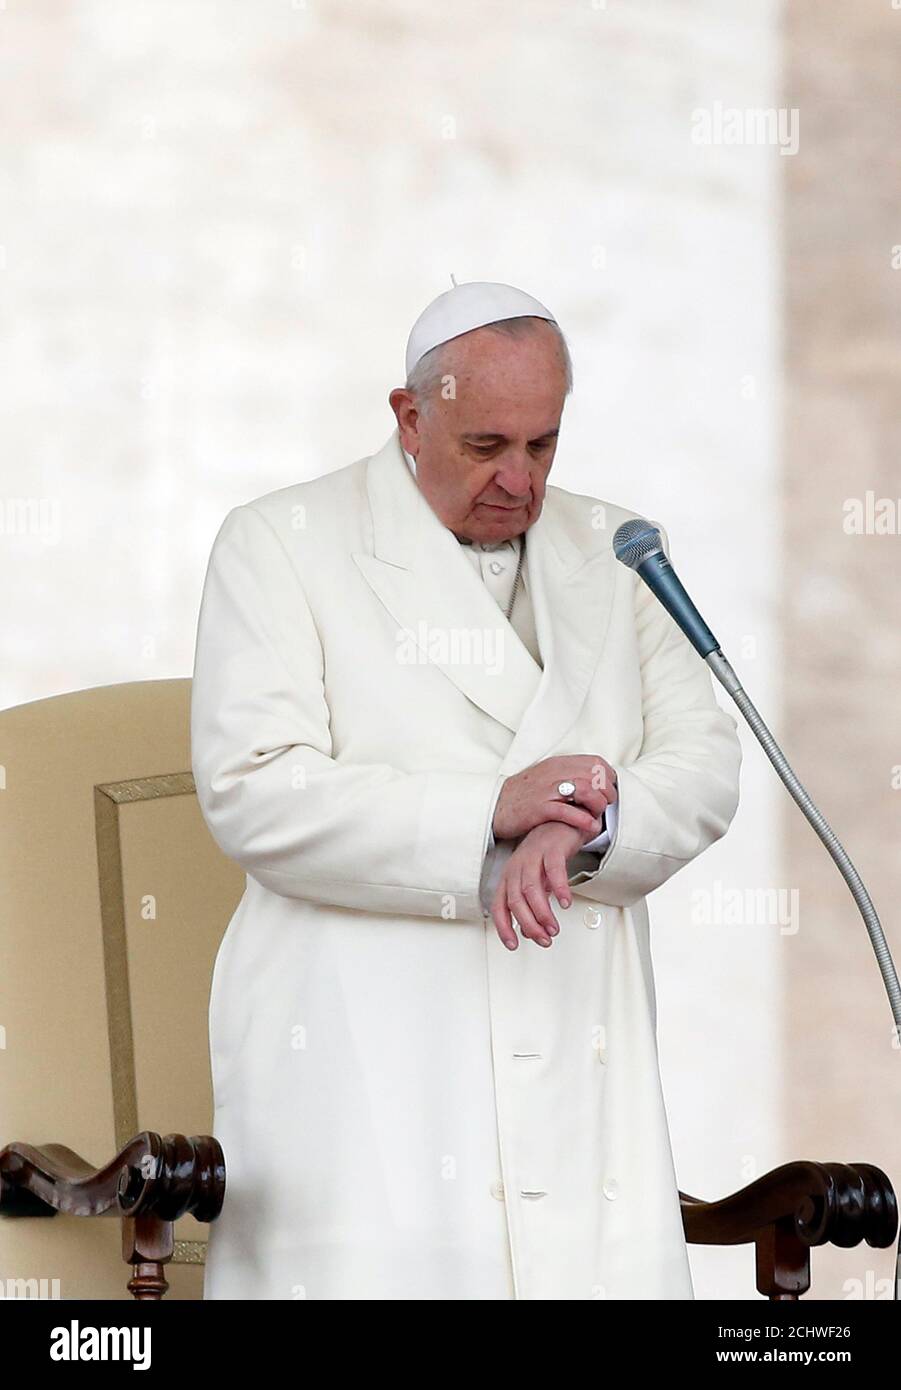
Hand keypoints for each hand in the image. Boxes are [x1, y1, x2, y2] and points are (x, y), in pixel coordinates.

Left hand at [491, 821, 587, 950]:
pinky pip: (553, 871)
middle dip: (529, 924)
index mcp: (509, 876)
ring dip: (543, 913)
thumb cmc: (547, 853)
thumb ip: (530, 906)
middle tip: (544, 939)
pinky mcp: (551, 849)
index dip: (504, 927)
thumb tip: (527, 932)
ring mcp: (533, 857)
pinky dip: (559, 889)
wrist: (562, 822)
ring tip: (554, 927)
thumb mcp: (535, 882)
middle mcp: (517, 867)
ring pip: (531, 889)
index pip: (499, 906)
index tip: (513, 945)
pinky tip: (565, 902)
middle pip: (516, 901)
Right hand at [492, 754, 616, 840]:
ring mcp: (546, 790)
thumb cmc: (522, 795)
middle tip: (606, 805)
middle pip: (594, 775)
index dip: (608, 776)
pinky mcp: (539, 808)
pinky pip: (567, 811)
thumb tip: (593, 779)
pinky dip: (582, 819)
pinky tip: (589, 826)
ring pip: (585, 790)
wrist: (495, 806)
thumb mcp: (546, 777)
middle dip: (607, 792)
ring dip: (598, 804)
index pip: (595, 761)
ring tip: (598, 815)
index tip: (609, 789)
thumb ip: (567, 775)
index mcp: (558, 763)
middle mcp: (554, 773)